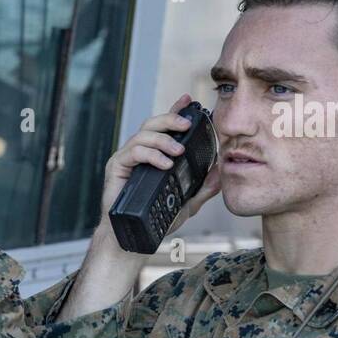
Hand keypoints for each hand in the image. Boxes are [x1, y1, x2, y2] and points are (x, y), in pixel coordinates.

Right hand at [55, 94, 220, 321]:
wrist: (132, 238)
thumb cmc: (154, 220)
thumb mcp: (186, 203)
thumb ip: (202, 188)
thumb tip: (221, 173)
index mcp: (154, 156)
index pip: (166, 128)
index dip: (176, 111)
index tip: (190, 100)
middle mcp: (139, 154)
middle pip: (153, 124)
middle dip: (171, 119)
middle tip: (188, 125)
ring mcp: (126, 160)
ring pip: (143, 135)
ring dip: (163, 139)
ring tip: (178, 151)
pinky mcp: (116, 168)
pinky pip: (133, 152)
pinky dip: (150, 154)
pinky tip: (164, 163)